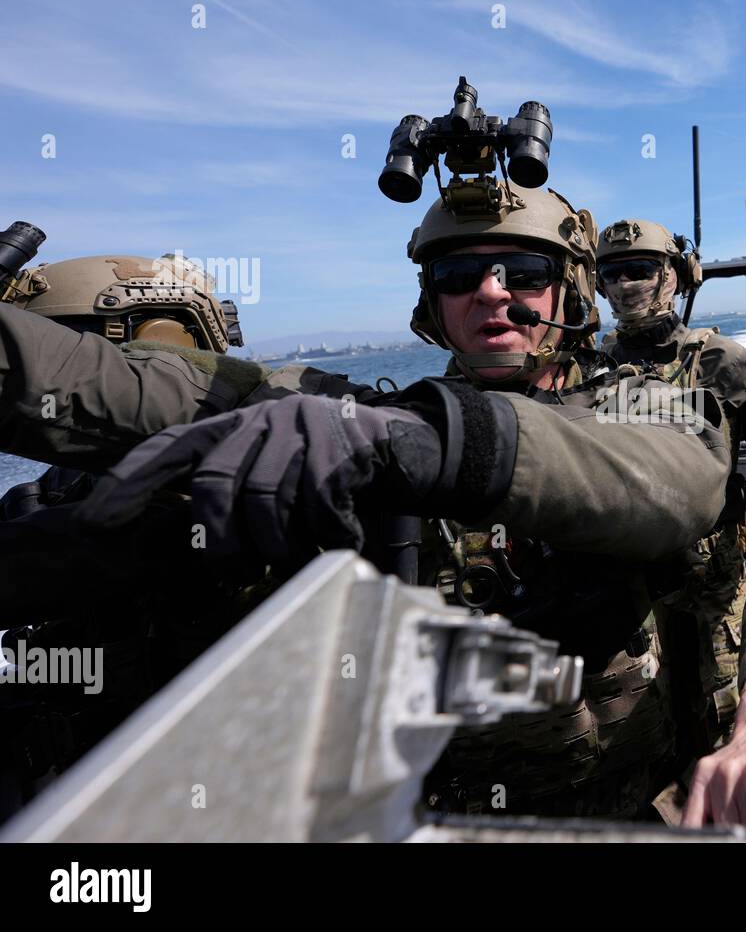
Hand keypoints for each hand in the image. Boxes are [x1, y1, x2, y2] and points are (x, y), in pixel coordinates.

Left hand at [77, 394, 446, 563]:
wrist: (404, 445)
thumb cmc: (331, 472)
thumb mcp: (277, 470)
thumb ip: (237, 492)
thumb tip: (196, 549)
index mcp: (236, 426)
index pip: (168, 449)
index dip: (128, 484)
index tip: (93, 523)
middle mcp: (262, 419)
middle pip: (215, 484)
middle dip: (217, 540)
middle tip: (231, 574)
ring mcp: (303, 428)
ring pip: (267, 501)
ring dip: (278, 544)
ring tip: (292, 560)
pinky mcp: (343, 445)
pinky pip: (320, 505)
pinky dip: (328, 535)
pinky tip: (339, 540)